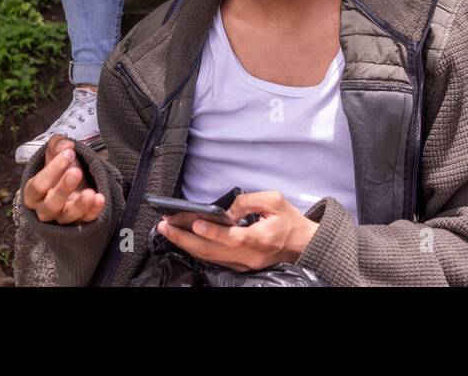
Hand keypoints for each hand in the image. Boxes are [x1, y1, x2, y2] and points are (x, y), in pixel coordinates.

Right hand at [22, 136, 104, 223]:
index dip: (52, 170)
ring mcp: (62, 218)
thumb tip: (66, 144)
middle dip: (63, 188)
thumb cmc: (58, 172)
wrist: (70, 186)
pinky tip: (100, 198)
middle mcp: (44, 210)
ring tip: (90, 193)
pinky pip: (86, 220)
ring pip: (68, 216)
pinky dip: (94, 210)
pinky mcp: (79, 222)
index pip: (37, 186)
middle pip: (51, 204)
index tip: (69, 153)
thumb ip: (57, 145)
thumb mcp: (54, 155)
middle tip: (76, 171)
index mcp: (33, 194)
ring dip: (80, 205)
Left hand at [154, 191, 317, 271]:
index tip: (194, 222)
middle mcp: (250, 256)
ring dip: (186, 244)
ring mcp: (244, 264)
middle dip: (184, 238)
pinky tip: (184, 238)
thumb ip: (248, 201)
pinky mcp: (240, 266)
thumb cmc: (289, 220)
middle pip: (212, 251)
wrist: (302, 244)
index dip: (212, 231)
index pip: (232, 238)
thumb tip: (225, 209)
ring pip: (209, 257)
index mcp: (261, 238)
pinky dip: (196, 249)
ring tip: (167, 230)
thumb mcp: (274, 200)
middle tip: (165, 225)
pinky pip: (214, 259)